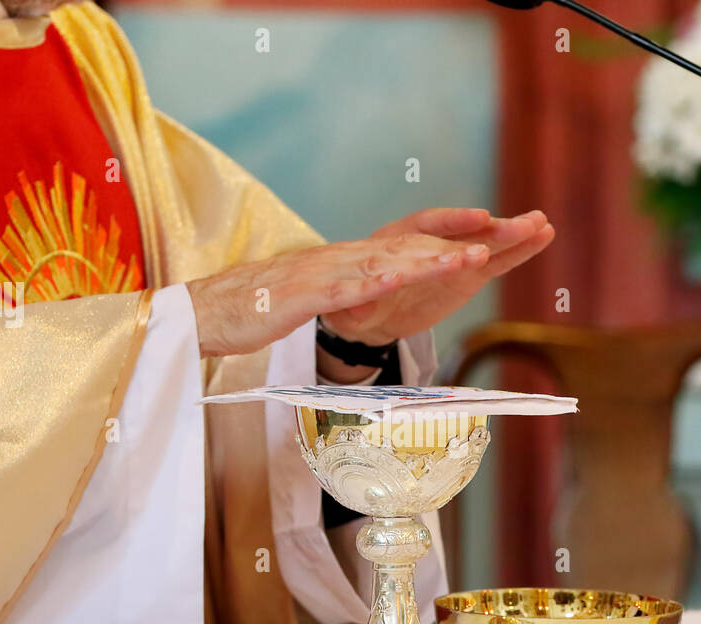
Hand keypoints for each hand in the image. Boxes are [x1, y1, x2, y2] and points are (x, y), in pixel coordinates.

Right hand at [185, 233, 491, 357]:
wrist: (202, 312)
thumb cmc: (250, 310)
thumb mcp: (307, 301)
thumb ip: (337, 294)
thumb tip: (358, 296)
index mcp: (341, 263)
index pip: (401, 248)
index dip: (443, 241)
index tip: (483, 236)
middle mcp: (336, 259)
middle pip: (404, 248)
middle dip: (452, 243)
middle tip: (498, 234)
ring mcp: (320, 273)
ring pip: (384, 263)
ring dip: (429, 260)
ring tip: (471, 257)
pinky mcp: (300, 294)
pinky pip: (347, 287)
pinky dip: (379, 282)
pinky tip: (407, 279)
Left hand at [320, 207, 554, 345]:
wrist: (370, 312)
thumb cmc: (354, 304)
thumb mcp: (351, 309)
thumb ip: (358, 307)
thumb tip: (356, 307)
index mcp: (400, 239)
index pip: (429, 226)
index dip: (455, 222)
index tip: (479, 219)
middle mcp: (432, 242)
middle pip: (464, 234)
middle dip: (492, 230)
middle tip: (520, 227)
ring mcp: (453, 257)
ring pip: (486, 242)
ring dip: (515, 234)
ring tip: (543, 225)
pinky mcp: (469, 274)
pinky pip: (498, 261)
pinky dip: (520, 250)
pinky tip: (545, 236)